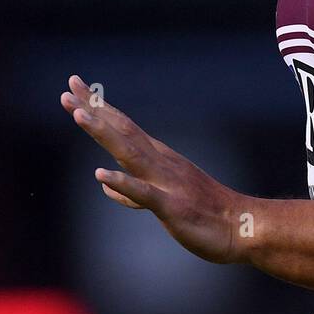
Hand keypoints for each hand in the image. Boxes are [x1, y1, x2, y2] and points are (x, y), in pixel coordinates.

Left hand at [60, 74, 247, 263]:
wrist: (244, 227)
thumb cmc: (205, 214)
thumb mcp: (163, 199)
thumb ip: (133, 192)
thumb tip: (107, 187)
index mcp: (159, 159)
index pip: (123, 127)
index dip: (98, 107)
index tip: (75, 86)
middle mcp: (161, 164)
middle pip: (122, 131)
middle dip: (95, 109)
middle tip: (69, 87)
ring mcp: (167, 183)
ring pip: (130, 154)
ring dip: (104, 133)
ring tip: (79, 115)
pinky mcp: (173, 207)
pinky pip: (144, 194)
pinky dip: (123, 184)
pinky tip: (101, 175)